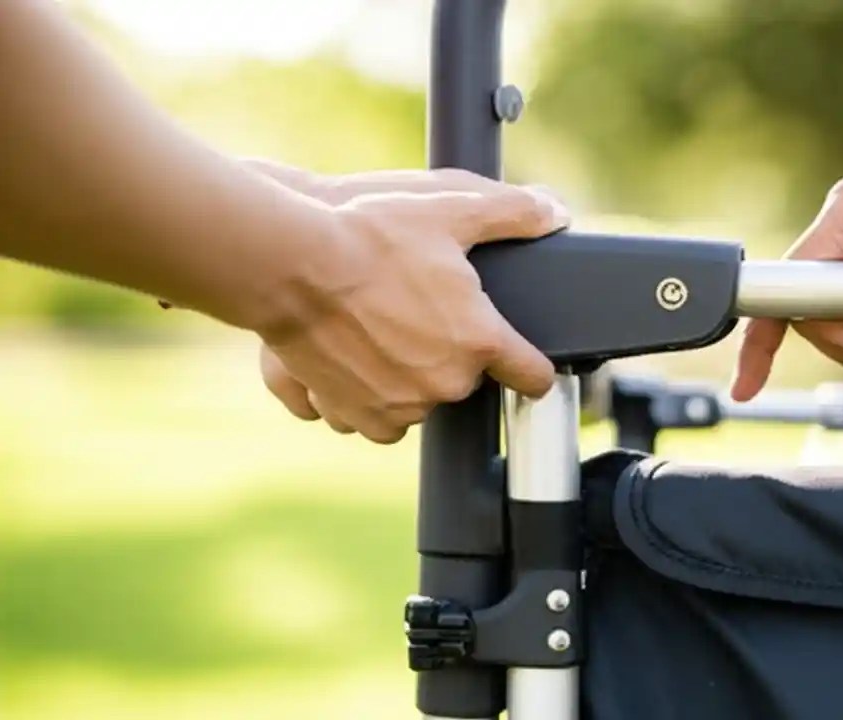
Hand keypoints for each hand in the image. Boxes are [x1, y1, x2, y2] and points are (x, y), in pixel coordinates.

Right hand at [247, 163, 569, 442]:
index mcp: (477, 341)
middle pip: (464, 380)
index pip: (531, 376)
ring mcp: (394, 405)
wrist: (288, 261)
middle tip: (418, 307)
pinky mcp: (348, 414)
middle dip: (449, 351)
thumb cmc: (369, 233)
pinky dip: (362, 394)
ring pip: (416, 400)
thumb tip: (555, 212)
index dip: (532, 366)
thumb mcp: (452, 207)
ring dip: (406, 376)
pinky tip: (350, 355)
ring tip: (380, 328)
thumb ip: (515, 212)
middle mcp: (441, 383)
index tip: (525, 362)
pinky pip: (370, 415)